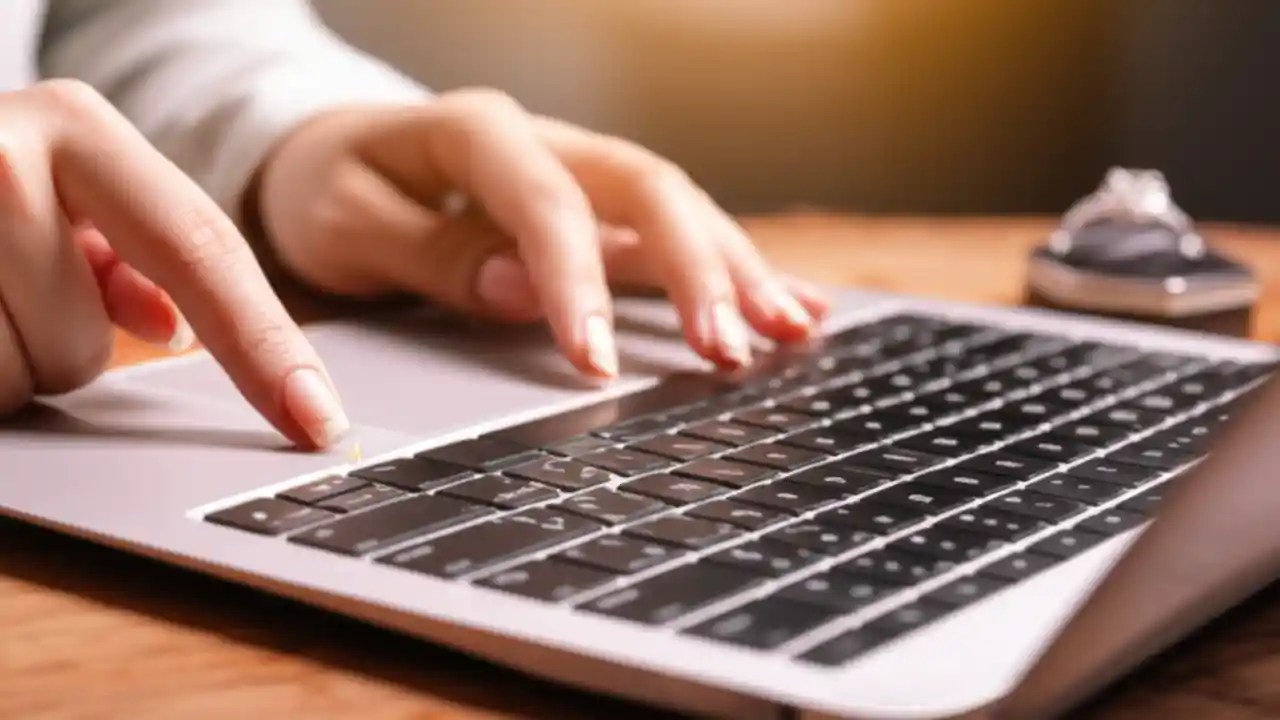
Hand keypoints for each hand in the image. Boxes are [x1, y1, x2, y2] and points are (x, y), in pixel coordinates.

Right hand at [0, 81, 346, 447]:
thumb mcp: (58, 186)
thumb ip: (138, 249)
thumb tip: (176, 324)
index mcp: (75, 128)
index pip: (204, 255)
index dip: (267, 350)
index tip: (317, 420)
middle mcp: (2, 155)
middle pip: (93, 344)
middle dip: (55, 340)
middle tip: (2, 285)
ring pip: (20, 378)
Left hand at [256, 89, 828, 377]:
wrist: (334, 149)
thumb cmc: (332, 189)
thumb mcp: (346, 224)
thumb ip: (432, 254)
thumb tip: (523, 292)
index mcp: (474, 131)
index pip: (544, 202)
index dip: (576, 283)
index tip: (598, 365)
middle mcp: (546, 138)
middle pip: (644, 187)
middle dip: (695, 270)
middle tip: (729, 351)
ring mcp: (582, 166)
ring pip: (678, 204)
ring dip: (737, 267)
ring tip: (792, 329)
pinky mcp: (602, 202)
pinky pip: (678, 227)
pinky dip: (734, 266)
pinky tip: (792, 303)